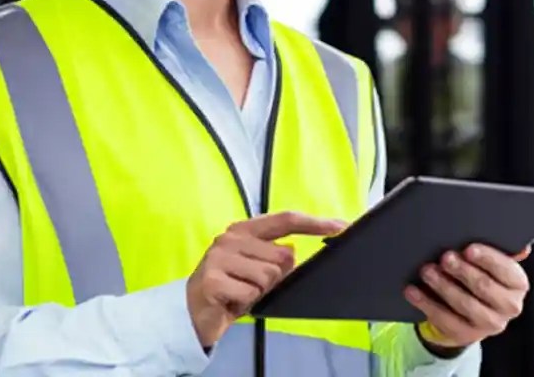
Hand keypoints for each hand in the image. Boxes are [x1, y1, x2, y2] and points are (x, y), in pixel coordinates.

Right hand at [187, 211, 345, 347]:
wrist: (192, 313)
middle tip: (252, 285)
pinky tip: (231, 301)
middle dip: (275, 277)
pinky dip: (246, 303)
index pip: (286, 220)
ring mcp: (220, 256)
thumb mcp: (256, 269)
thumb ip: (275, 257)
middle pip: (283, 256)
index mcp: (244, 230)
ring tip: (240, 292)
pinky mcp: (213, 279)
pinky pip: (252, 293)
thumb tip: (293, 252)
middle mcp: (231, 237)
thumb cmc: (229, 289)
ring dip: (259, 291)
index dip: (315, 223)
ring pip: (269, 276)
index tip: (341, 227)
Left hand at [405, 244, 531, 350]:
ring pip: (464, 304)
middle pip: (484, 286)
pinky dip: (426, 303)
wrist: (476, 314)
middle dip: (462, 270)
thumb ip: (502, 252)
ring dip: (443, 286)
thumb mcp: (495, 264)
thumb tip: (521, 247)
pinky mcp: (466, 335)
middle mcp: (509, 306)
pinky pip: (444, 319)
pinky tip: (413, 291)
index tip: (469, 249)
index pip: (506, 269)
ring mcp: (488, 324)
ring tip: (427, 271)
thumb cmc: (486, 279)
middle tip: (445, 257)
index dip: (487, 258)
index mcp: (518, 284)